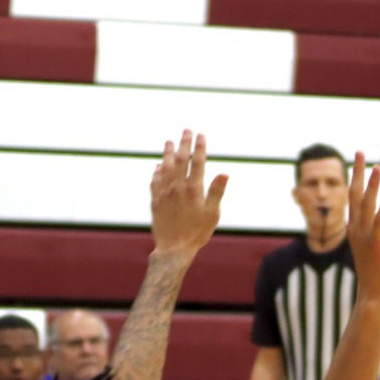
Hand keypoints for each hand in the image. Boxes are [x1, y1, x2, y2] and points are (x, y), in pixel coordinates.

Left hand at [150, 130, 227, 260]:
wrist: (173, 248)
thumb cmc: (197, 233)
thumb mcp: (213, 214)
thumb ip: (217, 192)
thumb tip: (224, 173)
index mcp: (193, 190)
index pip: (197, 163)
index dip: (200, 148)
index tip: (201, 135)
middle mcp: (177, 188)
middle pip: (180, 160)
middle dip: (184, 144)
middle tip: (186, 131)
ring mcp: (164, 193)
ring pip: (165, 167)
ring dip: (168, 153)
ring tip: (169, 142)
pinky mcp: (155, 200)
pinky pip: (155, 181)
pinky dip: (157, 171)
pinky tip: (159, 166)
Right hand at [345, 154, 379, 306]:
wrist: (373, 294)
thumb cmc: (375, 275)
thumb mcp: (372, 251)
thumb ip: (374, 238)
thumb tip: (379, 232)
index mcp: (354, 229)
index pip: (353, 198)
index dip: (355, 179)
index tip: (358, 162)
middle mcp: (356, 229)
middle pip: (354, 194)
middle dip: (357, 172)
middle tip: (360, 151)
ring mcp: (365, 236)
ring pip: (366, 204)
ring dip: (372, 184)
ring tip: (378, 167)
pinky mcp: (378, 244)